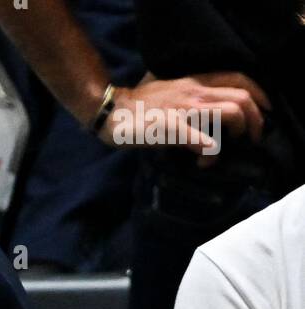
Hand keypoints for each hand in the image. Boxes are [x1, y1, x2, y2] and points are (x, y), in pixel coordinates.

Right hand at [100, 72, 270, 159]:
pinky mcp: (175, 128)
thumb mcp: (170, 95)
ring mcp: (186, 109)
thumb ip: (190, 100)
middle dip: (255, 122)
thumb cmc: (140, 109)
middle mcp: (196, 91)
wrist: (113, 113)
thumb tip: (204, 121)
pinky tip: (203, 163)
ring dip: (237, 134)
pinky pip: (206, 141)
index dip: (258, 96)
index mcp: (196, 82)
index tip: (262, 115)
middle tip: (251, 140)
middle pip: (243, 97)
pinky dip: (212, 155)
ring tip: (225, 151)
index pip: (239, 79)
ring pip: (232, 113)